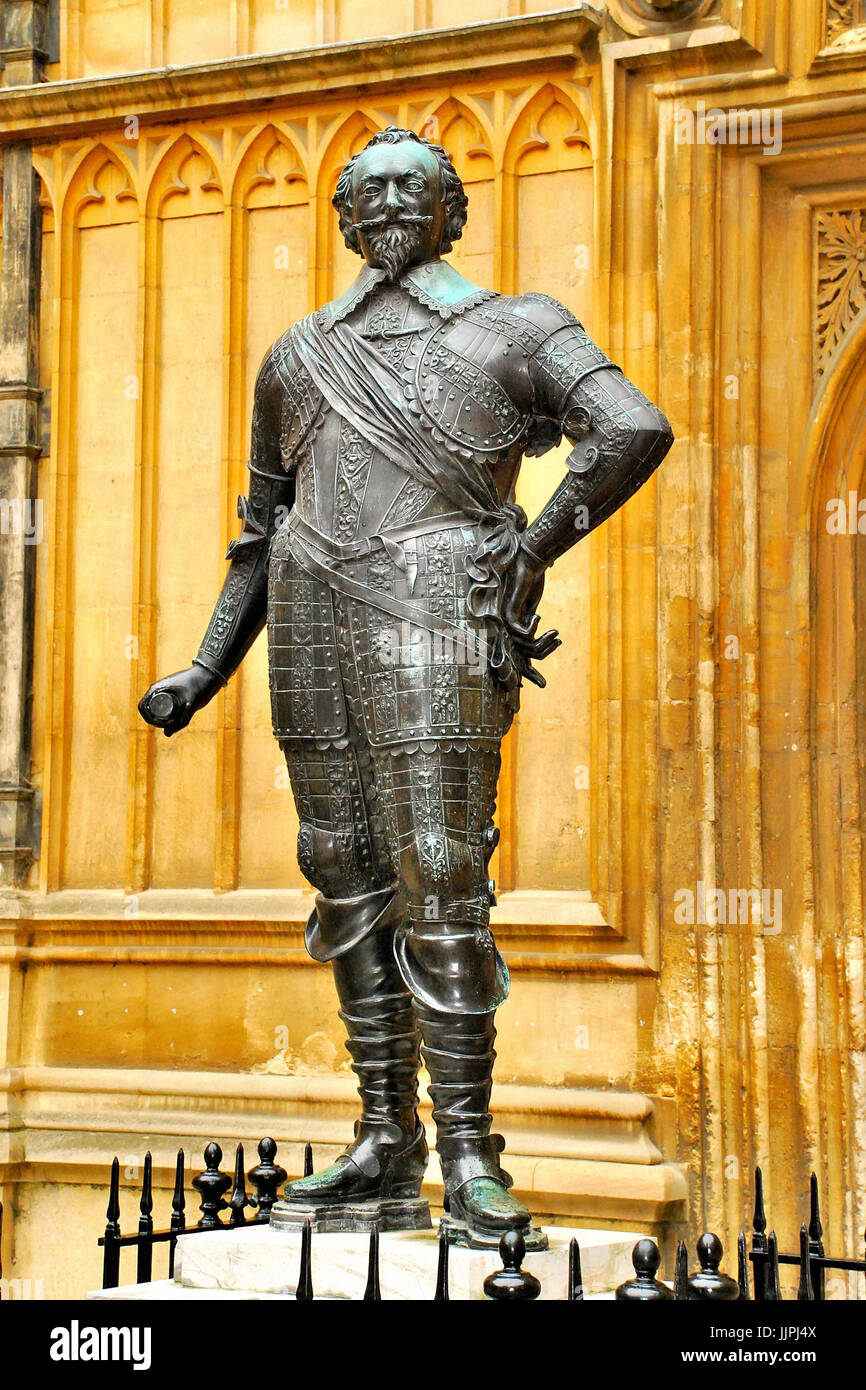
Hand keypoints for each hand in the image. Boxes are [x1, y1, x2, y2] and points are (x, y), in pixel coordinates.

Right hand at [138, 665, 222, 737]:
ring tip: (179, 721)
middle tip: (173, 726)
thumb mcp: (191, 705)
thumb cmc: (200, 686)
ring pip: (157, 710)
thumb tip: (167, 734)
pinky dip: (170, 715)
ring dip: (164, 719)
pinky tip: (180, 718)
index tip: (162, 725)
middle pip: (149, 710)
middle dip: (157, 721)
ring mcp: (164, 692)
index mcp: (156, 688)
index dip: (148, 719)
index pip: (142, 707)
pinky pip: (165, 707)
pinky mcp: (172, 695)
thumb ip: (182, 720)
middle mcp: (158, 690)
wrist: (210, 675)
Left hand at [502, 544, 560, 679]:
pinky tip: (538, 617)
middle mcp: (506, 627)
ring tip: (557, 634)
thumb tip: (548, 638)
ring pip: (524, 647)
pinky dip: (533, 629)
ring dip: (543, 644)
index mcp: (512, 628)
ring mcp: (505, 621)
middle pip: (521, 657)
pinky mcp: (507, 614)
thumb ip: (533, 625)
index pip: (518, 656)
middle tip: (553, 657)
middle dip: (537, 665)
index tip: (541, 685)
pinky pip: (522, 634)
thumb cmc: (532, 583)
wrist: (528, 562)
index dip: (529, 673)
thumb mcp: (533, 609)